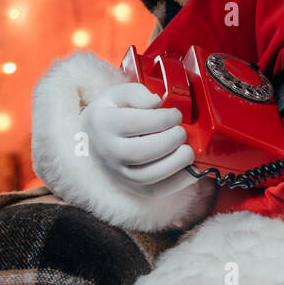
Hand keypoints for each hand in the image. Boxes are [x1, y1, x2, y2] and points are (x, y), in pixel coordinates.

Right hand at [80, 83, 196, 191]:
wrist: (94, 138)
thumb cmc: (112, 113)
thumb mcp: (119, 94)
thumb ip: (138, 94)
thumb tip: (157, 102)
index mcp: (105, 124)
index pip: (137, 123)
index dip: (164, 118)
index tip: (175, 114)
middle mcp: (109, 152)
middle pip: (142, 152)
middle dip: (171, 140)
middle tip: (181, 131)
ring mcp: (119, 172)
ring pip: (148, 176)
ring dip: (176, 162)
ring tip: (186, 149)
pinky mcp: (132, 186)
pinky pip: (155, 190)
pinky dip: (178, 182)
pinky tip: (189, 168)